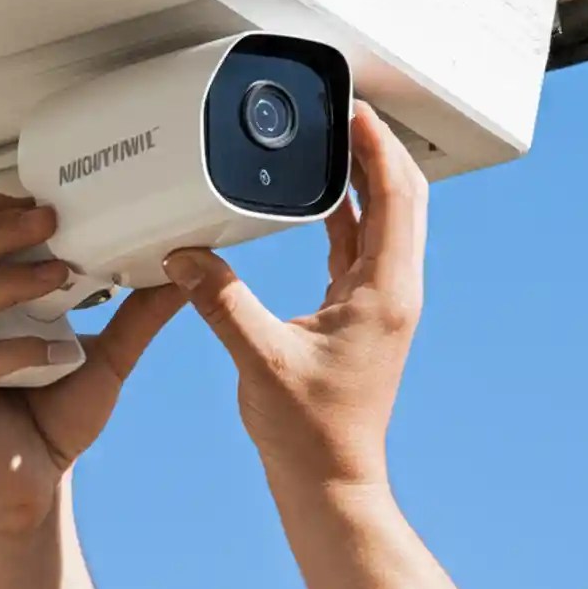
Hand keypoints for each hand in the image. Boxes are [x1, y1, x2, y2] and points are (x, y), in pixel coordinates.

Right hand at [0, 192, 183, 532]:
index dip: (1, 211)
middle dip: (0, 230)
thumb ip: (136, 315)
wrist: (35, 492)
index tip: (52, 201)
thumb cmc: (57, 418)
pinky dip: (16, 351)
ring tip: (63, 276)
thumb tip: (183, 271)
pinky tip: (58, 353)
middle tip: (52, 219)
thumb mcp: (107, 358)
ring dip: (10, 281)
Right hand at [161, 101, 427, 487]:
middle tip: (347, 112)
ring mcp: (382, 302)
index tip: (356, 110)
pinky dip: (349, 211)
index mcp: (384, 292)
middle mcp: (393, 291)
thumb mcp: (259, 358)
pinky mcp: (364, 313)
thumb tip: (184, 256)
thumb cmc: (310, 431)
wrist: (330, 478)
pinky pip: (362, 244)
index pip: (397, 196)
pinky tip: (323, 196)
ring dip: (367, 177)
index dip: (378, 146)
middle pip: (403, 198)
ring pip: (387, 219)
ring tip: (336, 139)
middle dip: (378, 149)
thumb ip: (221, 301)